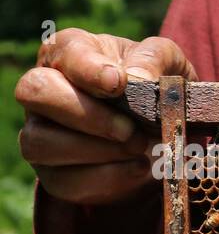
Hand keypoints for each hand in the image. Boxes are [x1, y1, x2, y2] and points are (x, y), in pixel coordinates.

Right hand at [15, 28, 194, 205]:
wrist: (165, 136)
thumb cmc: (157, 89)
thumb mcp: (168, 65)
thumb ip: (156, 59)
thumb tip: (140, 77)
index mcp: (70, 52)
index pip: (64, 52)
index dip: (88, 70)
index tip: (119, 84)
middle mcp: (45, 89)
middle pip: (35, 92)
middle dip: (86, 115)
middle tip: (130, 130)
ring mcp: (41, 132)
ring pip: (39, 142)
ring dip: (96, 151)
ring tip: (138, 148)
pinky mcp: (53, 173)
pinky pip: (65, 181)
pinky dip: (107, 178)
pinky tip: (137, 168)